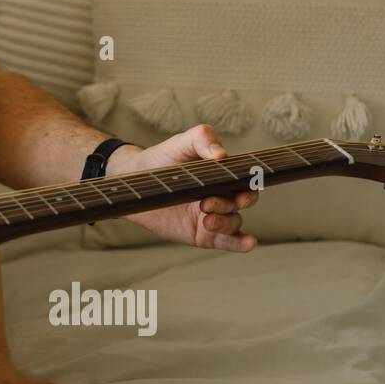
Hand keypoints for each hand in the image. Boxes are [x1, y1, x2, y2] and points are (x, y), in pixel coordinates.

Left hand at [107, 123, 258, 251]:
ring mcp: (213, 216)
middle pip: (240, 203)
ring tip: (206, 220)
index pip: (246, 182)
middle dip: (230, 205)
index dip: (249, 187)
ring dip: (225, 223)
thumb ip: (202, 139)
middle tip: (207, 203)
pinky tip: (249, 243)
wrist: (135, 179)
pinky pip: (227, 241)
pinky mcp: (202, 234)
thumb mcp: (182, 143)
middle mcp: (221, 196)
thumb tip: (222, 155)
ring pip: (233, 223)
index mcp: (222, 176)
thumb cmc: (162, 159)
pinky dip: (240, 244)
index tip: (241, 192)